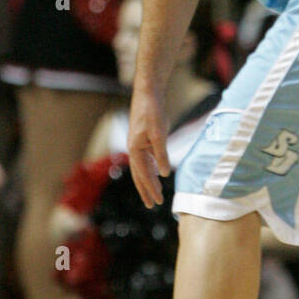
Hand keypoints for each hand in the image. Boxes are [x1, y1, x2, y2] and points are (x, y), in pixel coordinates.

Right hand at [128, 85, 170, 207]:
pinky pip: (146, 159)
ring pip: (142, 168)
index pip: (143, 176)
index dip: (150, 190)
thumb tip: (164, 174)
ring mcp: (138, 144)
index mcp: (135, 150)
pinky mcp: (143, 139)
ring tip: (154, 193)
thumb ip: (161, 154)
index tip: (157, 203)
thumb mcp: (159, 133)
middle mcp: (134, 149)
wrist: (148, 93)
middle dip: (146, 190)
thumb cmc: (153, 112)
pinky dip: (151, 168)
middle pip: (139, 175)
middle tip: (152, 205)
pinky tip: (157, 172)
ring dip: (148, 181)